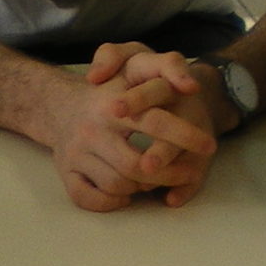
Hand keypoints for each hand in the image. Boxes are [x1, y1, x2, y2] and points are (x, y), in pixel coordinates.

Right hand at [49, 63, 216, 210]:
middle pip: (136, 166)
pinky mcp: (65, 172)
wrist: (56, 105)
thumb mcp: (134, 64)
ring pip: (117, 185)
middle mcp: (91, 129)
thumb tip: (191, 86)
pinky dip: (110, 201)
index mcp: (112, 104)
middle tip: (186, 173)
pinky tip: (125, 194)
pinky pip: (88, 198)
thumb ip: (168, 65)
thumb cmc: (110, 88)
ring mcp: (75, 153)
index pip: (154, 122)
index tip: (209, 146)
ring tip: (155, 179)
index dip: (185, 136)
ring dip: (141, 188)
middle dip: (167, 174)